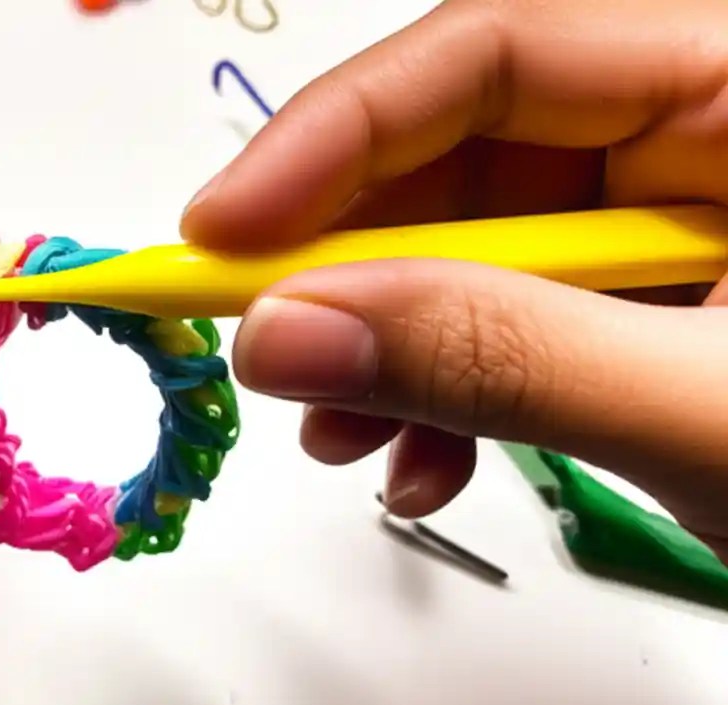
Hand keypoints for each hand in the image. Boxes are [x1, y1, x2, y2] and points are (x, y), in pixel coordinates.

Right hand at [181, 0, 727, 554]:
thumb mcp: (715, 413)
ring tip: (345, 438)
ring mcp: (680, 217)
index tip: (221, 234)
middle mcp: (709, 130)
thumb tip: (285, 328)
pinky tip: (423, 458)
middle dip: (350, 263)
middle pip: (466, 152)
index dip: (335, 134)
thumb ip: (499, 358)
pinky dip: (445, 388)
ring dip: (384, 343)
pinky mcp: (656, 297)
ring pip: (470, 245)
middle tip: (262, 347)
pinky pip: (511, 313)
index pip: (499, 51)